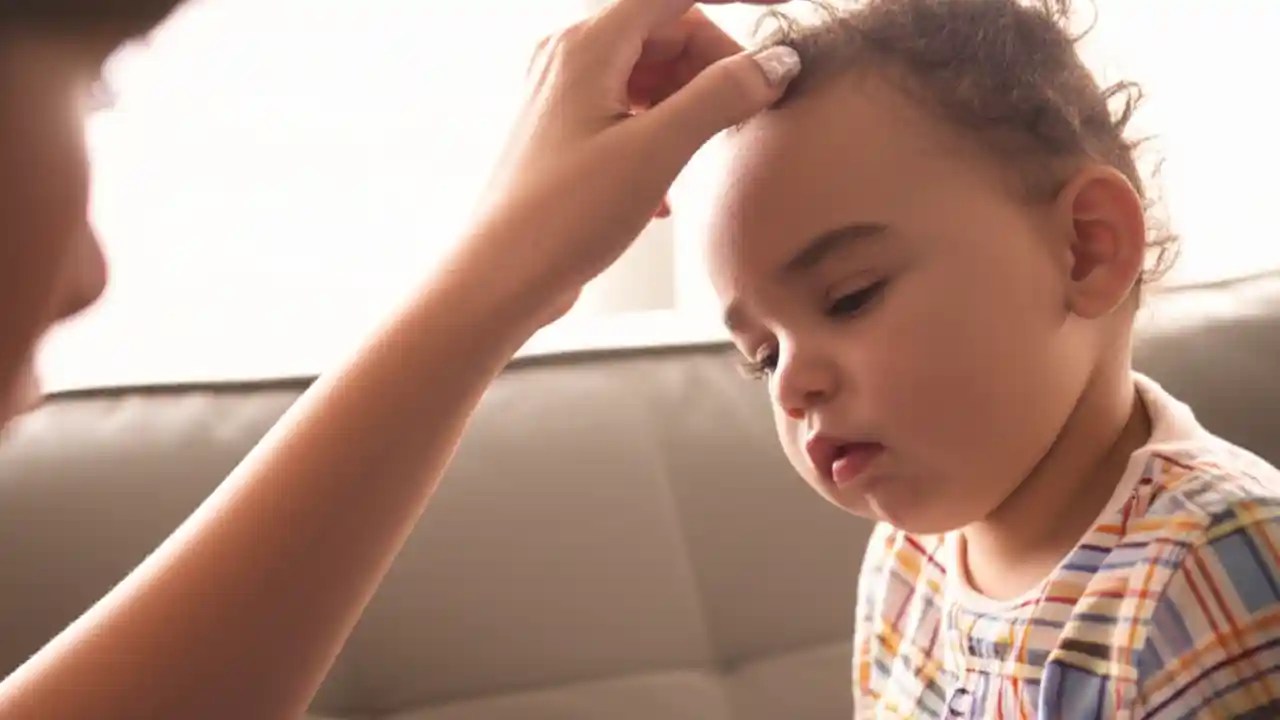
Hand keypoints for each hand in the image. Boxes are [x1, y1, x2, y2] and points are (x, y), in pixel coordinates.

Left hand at [466, 0, 800, 323]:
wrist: (498, 280)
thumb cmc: (563, 217)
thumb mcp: (655, 152)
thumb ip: (719, 98)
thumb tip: (774, 62)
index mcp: (588, 46)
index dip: (734, 1)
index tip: (778, 16)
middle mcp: (570, 58)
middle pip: (664, 30)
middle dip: (713, 62)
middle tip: (748, 109)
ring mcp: (564, 97)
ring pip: (648, 73)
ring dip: (688, 103)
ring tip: (707, 150)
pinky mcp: (566, 136)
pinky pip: (629, 111)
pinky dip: (660, 134)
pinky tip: (665, 193)